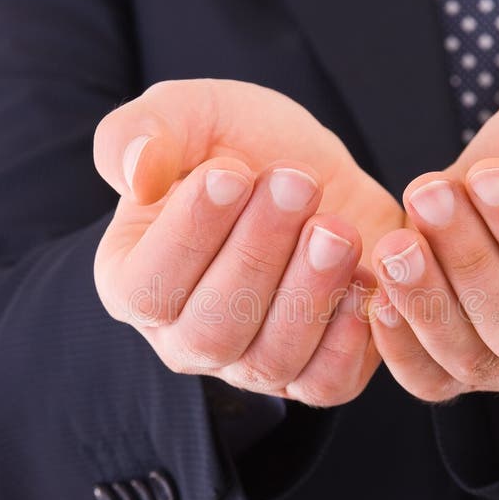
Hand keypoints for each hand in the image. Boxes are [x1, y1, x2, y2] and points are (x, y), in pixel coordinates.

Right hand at [93, 80, 392, 405]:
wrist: (310, 174)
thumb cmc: (236, 144)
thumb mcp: (186, 114)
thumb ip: (143, 133)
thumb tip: (136, 175)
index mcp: (133, 283)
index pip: (147, 290)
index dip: (190, 234)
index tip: (233, 172)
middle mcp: (184, 339)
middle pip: (213, 331)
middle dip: (259, 255)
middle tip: (298, 183)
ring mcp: (249, 365)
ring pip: (270, 361)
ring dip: (309, 292)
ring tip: (337, 228)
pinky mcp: (313, 373)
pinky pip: (326, 385)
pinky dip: (349, 339)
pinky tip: (365, 277)